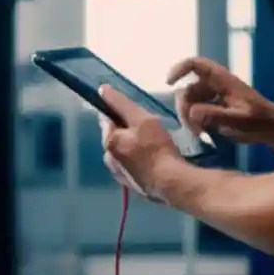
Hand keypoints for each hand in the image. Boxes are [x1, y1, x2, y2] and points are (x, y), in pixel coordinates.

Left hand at [98, 85, 184, 203]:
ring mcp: (120, 174)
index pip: (106, 118)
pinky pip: (133, 165)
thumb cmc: (156, 148)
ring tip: (154, 144)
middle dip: (128, 130)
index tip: (136, 111)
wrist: (171, 183)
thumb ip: (121, 104)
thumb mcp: (142, 118)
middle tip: (150, 127)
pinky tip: (154, 160)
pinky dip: (140, 160)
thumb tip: (102, 89)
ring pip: (124, 151)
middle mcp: (109, 159)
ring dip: (134, 145)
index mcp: (109, 141)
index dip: (119, 111)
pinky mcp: (132, 185)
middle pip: (116, 136)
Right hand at [167, 57, 273, 143]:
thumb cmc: (258, 120)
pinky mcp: (212, 108)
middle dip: (185, 108)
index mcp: (221, 79)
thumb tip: (192, 112)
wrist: (271, 127)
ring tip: (200, 133)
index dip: (179, 69)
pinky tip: (202, 133)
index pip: (195, 64)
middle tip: (193, 128)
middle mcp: (214, 85)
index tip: (169, 83)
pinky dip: (194, 122)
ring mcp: (212, 97)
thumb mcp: (238, 119)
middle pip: (187, 90)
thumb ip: (216, 115)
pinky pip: (195, 112)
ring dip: (189, 118)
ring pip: (189, 103)